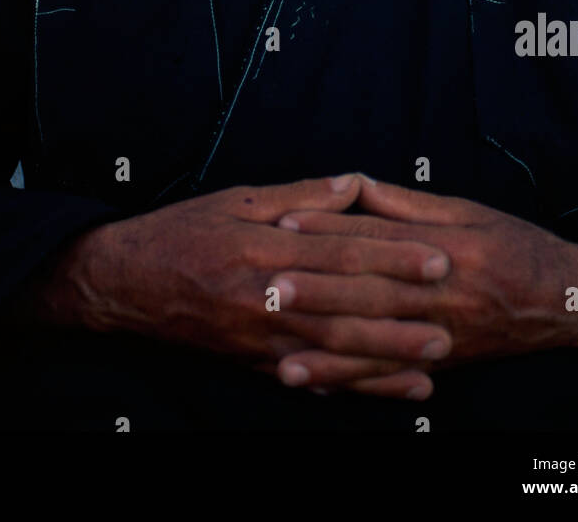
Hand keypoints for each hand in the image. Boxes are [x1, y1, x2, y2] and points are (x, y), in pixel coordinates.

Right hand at [12, 174, 450, 396]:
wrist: (127, 281)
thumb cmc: (184, 230)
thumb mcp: (240, 198)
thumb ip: (301, 194)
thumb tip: (354, 185)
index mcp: (264, 246)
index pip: (341, 253)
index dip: (391, 258)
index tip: (436, 258)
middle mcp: (263, 294)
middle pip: (343, 309)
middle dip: (401, 316)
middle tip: (451, 319)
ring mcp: (258, 335)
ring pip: (332, 351)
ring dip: (384, 359)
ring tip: (431, 361)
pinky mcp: (253, 361)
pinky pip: (308, 378)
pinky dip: (349, 388)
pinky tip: (384, 392)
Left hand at [272, 179, 577, 395]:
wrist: (566, 300)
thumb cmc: (515, 245)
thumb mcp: (467, 209)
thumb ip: (407, 203)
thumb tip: (356, 183)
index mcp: (447, 247)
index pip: (378, 238)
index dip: (331, 230)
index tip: (286, 223)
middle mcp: (442, 293)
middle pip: (370, 291)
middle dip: (317, 290)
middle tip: (269, 285)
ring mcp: (442, 333)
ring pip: (375, 343)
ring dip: (325, 347)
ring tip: (280, 347)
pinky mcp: (439, 362)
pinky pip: (388, 376)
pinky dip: (348, 381)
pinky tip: (314, 380)